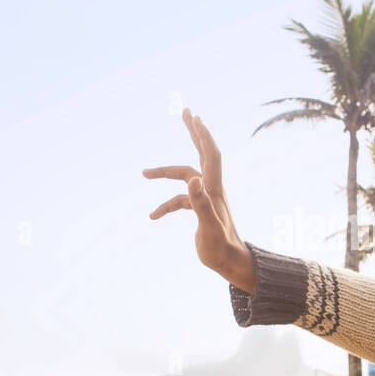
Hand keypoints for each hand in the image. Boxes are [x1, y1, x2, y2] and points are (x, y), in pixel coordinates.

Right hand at [143, 108, 255, 291]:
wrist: (230, 263)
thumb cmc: (221, 248)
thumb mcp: (209, 227)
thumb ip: (201, 204)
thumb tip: (193, 179)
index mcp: (215, 189)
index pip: (211, 154)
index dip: (203, 134)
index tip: (194, 116)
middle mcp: (212, 188)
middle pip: (202, 154)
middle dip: (193, 133)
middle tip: (186, 112)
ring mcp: (206, 198)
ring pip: (184, 177)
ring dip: (165, 174)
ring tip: (144, 173)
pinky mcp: (200, 209)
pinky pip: (180, 201)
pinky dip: (166, 205)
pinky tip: (153, 216)